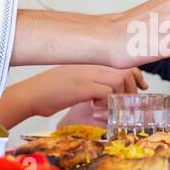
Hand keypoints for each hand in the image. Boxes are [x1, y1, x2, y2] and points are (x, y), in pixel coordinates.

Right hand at [23, 65, 147, 117]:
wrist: (28, 94)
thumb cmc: (46, 90)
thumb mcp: (70, 79)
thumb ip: (88, 80)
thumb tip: (102, 91)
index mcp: (89, 62)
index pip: (122, 62)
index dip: (136, 74)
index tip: (141, 86)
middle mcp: (90, 65)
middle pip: (125, 70)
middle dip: (134, 88)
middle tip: (130, 102)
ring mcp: (86, 75)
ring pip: (120, 80)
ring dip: (122, 96)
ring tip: (112, 106)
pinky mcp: (81, 88)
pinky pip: (107, 93)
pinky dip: (108, 103)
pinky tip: (96, 107)